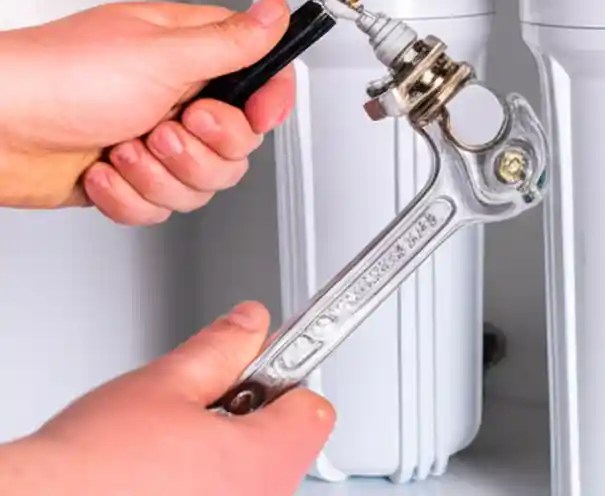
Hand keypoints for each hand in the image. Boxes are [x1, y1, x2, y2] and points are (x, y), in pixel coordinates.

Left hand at [0, 0, 294, 223]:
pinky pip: (162, 206)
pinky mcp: (129, 176)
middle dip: (203, 148)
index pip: (261, 74)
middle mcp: (176, 95)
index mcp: (188, 53)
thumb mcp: (160, 54)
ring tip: (125, 146)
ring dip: (162, 174)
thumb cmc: (57, 78)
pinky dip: (131, 197)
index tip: (257, 112)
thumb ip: (231, 41)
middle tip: (167, 124)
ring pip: (204, 181)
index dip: (269, 100)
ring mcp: (152, 137)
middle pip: (239, 143)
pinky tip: (103, 171)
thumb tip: (276, 13)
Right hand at [0, 302, 334, 495]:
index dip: (283, 378)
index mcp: (266, 458)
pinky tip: (162, 474)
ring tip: (171, 443)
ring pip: (254, 473)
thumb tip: (252, 324)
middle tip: (202, 403)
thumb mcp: (164, 382)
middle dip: (250, 412)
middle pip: (285, 440)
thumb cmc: (91, 466)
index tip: (264, 362)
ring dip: (225, 450)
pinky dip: (205, 482)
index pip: (315, 408)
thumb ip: (221, 348)